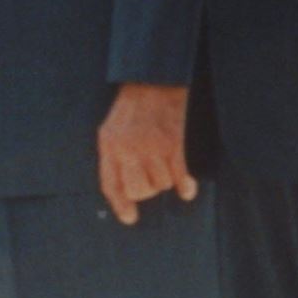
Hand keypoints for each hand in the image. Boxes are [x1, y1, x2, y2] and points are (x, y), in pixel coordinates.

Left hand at [96, 82, 195, 225]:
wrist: (154, 79)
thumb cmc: (133, 105)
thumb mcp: (111, 127)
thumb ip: (114, 154)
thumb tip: (121, 189)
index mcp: (109, 144)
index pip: (111, 184)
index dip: (119, 205)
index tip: (129, 218)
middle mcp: (128, 148)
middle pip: (138, 190)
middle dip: (146, 191)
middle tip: (151, 181)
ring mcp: (151, 146)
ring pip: (161, 184)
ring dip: (166, 180)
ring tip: (165, 167)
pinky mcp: (173, 143)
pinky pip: (179, 176)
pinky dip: (185, 186)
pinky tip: (187, 189)